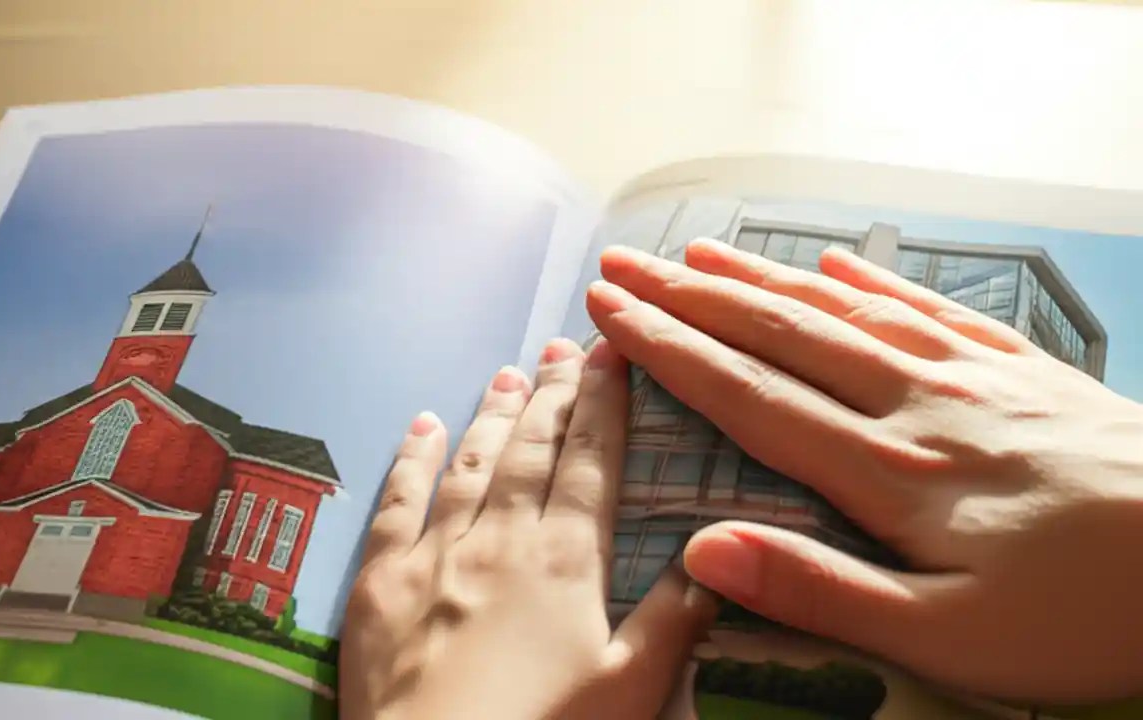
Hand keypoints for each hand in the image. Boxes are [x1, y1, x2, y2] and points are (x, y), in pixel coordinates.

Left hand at [339, 339, 716, 719]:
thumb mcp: (631, 691)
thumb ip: (673, 620)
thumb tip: (715, 557)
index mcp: (565, 560)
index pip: (591, 463)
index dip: (604, 403)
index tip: (611, 355)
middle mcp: (500, 538)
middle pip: (532, 450)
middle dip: (553, 395)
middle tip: (564, 347)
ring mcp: (434, 553)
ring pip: (470, 463)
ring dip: (491, 414)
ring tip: (508, 373)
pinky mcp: (380, 579)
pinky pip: (397, 502)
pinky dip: (411, 459)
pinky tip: (421, 425)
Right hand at [586, 240, 1142, 704]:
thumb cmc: (1087, 612)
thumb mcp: (949, 637)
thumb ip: (823, 592)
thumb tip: (704, 552)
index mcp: (890, 470)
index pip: (751, 395)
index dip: (672, 350)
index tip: (610, 312)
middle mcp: (918, 403)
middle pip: (783, 335)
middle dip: (693, 298)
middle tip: (623, 264)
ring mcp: (973, 378)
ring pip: (845, 311)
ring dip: (762, 279)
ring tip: (700, 253)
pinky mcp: (1024, 372)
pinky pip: (930, 309)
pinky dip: (870, 282)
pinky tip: (834, 262)